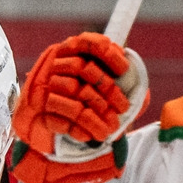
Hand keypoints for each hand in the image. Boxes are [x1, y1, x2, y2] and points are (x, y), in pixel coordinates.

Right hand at [10, 32, 148, 182]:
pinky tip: (90, 136)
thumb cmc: (89, 111)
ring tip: (110, 129)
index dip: (107, 53)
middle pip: (82, 67)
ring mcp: (46, 89)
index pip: (87, 43)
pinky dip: (79, 128)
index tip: (124, 70)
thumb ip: (124, 89)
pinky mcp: (40, 112)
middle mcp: (57, 68)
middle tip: (123, 108)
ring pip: (72, 93)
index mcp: (73, 55)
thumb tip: (141, 96)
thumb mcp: (109, 96)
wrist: (58, 139)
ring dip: (95, 114)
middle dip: (108, 89)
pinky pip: (60, 118)